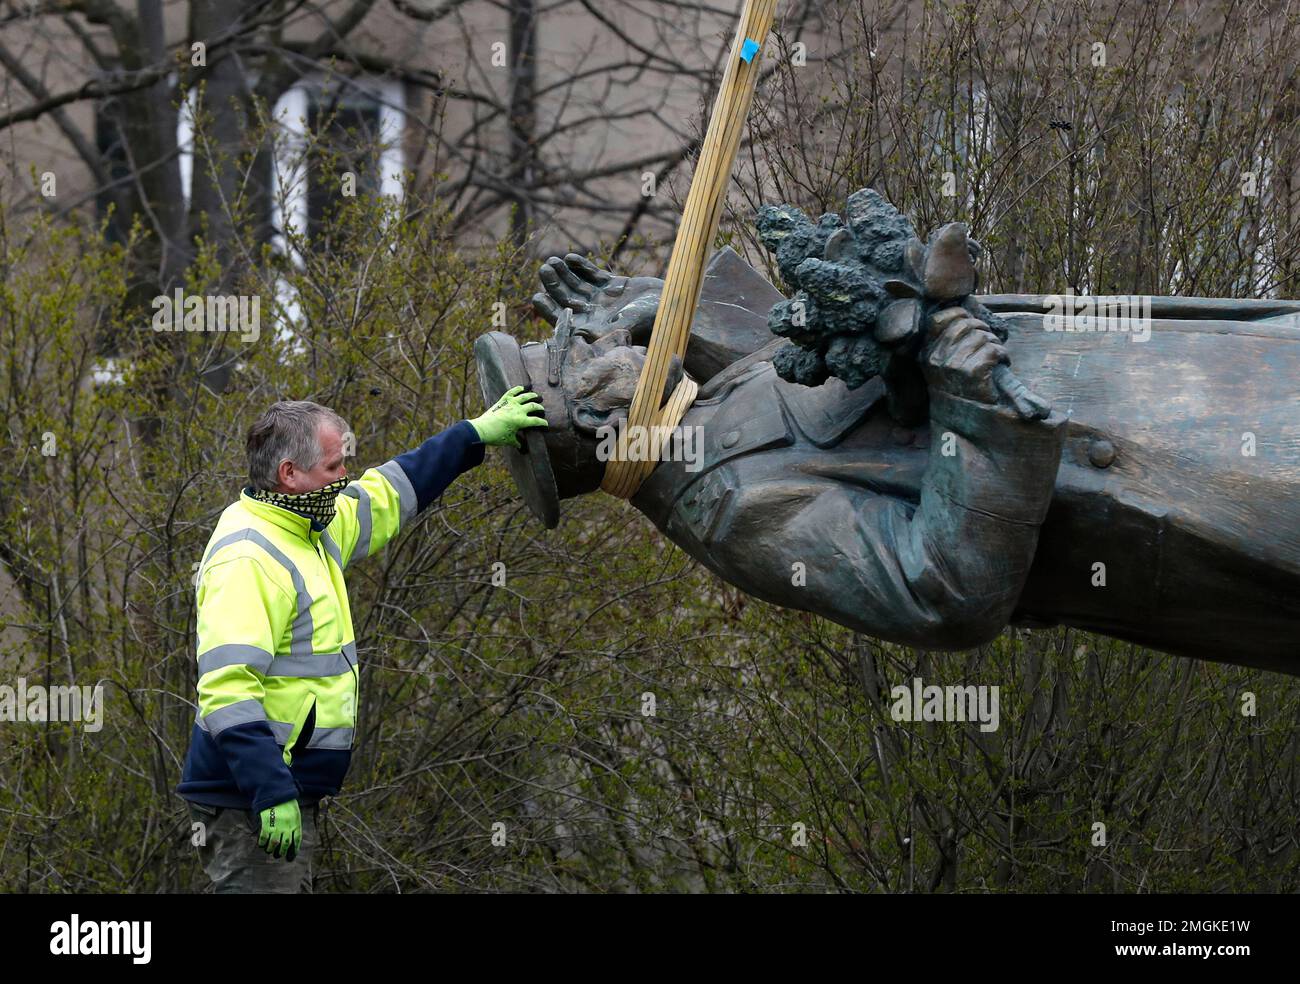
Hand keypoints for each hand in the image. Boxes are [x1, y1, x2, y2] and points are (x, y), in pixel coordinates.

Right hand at [258, 799, 301, 860]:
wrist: (276, 794)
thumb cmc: (287, 803)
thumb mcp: (295, 812)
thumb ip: (294, 823)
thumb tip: (292, 835)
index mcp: (296, 823)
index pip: (297, 839)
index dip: (294, 849)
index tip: (290, 857)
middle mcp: (287, 826)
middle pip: (286, 843)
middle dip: (282, 851)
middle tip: (278, 855)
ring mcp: (277, 826)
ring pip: (274, 843)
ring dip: (271, 849)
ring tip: (269, 851)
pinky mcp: (267, 824)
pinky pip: (264, 837)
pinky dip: (262, 843)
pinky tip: (262, 845)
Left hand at [469, 385, 547, 448]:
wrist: (481, 429)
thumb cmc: (496, 436)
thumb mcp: (508, 440)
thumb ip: (516, 442)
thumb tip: (521, 447)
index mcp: (521, 421)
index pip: (536, 421)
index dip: (543, 423)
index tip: (546, 424)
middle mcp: (518, 410)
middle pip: (533, 406)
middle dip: (539, 408)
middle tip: (542, 409)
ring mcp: (510, 404)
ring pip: (525, 396)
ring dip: (532, 396)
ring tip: (536, 396)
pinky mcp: (503, 400)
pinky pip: (512, 392)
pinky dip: (517, 389)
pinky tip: (522, 387)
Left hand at [531, 253, 662, 342]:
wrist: (677, 309)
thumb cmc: (656, 320)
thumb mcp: (631, 323)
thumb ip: (610, 325)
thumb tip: (586, 332)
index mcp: (595, 330)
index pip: (565, 321)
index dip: (549, 309)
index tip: (536, 296)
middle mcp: (596, 316)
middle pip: (568, 300)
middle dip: (555, 284)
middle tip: (545, 269)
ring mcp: (603, 301)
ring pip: (577, 286)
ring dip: (565, 274)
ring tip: (553, 261)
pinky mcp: (613, 287)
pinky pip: (593, 276)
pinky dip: (582, 268)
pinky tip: (571, 258)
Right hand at [922, 307, 1006, 403]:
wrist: (960, 423)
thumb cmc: (955, 389)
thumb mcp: (940, 364)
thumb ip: (945, 340)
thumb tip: (964, 311)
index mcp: (926, 353)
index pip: (939, 319)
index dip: (959, 314)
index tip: (970, 323)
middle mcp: (936, 359)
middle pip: (965, 324)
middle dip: (982, 329)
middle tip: (988, 341)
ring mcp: (953, 367)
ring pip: (982, 336)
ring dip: (994, 343)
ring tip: (994, 355)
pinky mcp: (972, 374)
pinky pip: (992, 350)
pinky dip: (1002, 355)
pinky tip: (1001, 363)